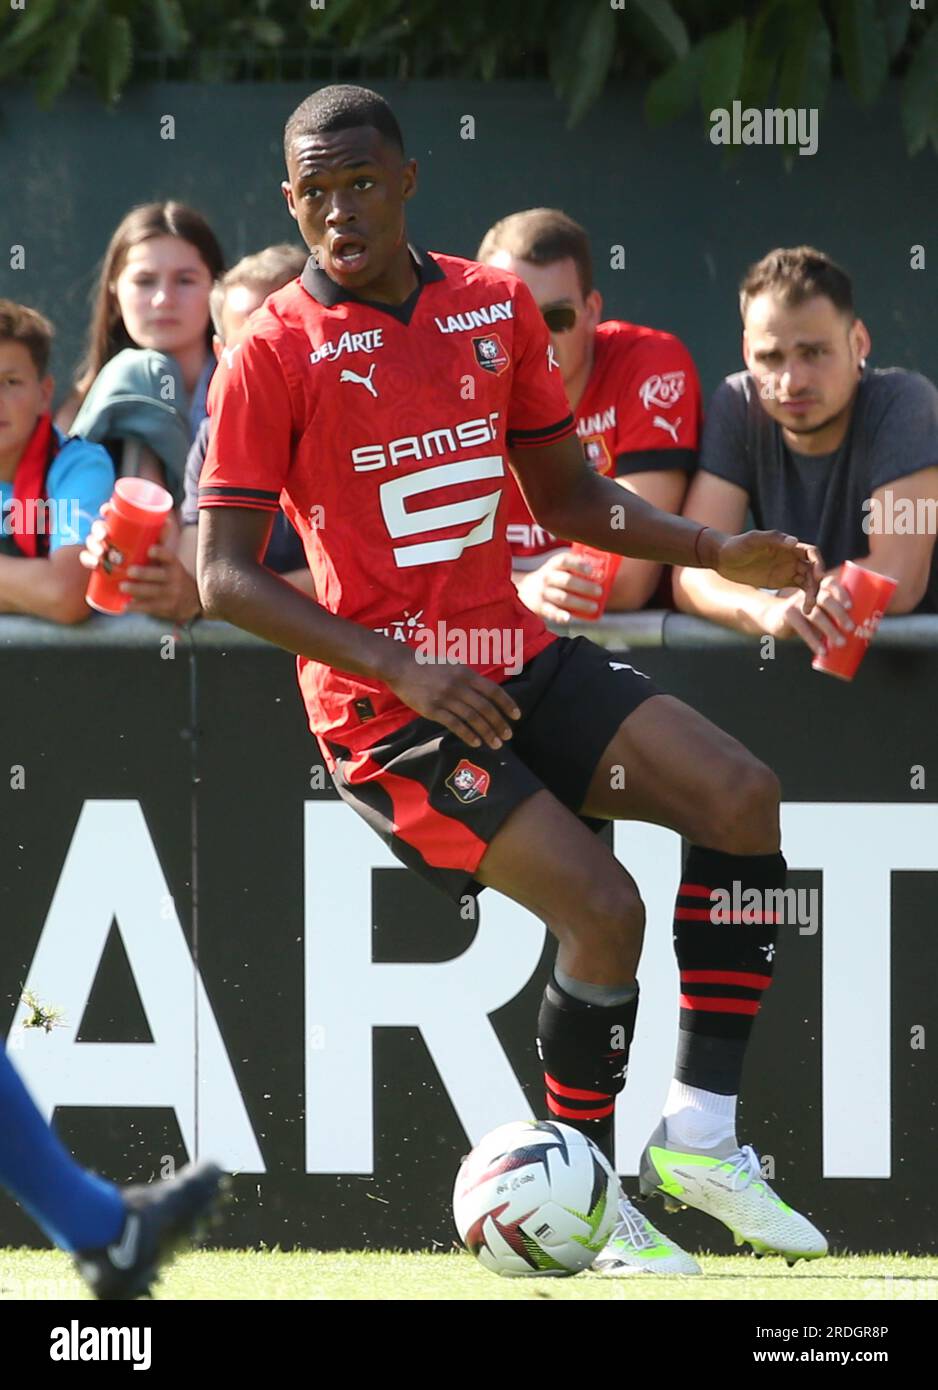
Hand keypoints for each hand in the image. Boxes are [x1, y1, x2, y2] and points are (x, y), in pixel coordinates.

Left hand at [80, 514, 200, 622]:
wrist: (191, 600)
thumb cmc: (171, 574)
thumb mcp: (169, 559)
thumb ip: (159, 540)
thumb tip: (146, 514)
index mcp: (173, 564)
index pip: (169, 556)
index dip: (161, 553)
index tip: (150, 549)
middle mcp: (173, 578)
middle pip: (159, 576)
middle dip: (144, 573)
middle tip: (129, 571)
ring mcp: (169, 594)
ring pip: (153, 592)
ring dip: (137, 590)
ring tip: (122, 587)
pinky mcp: (164, 608)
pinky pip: (150, 608)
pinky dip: (137, 607)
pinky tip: (125, 607)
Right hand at [383, 648, 520, 749]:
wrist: (400, 666)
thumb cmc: (427, 665)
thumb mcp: (453, 665)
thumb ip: (468, 678)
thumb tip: (485, 693)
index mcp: (465, 673)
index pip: (493, 691)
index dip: (507, 704)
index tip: (516, 716)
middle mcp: (458, 685)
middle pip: (485, 707)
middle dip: (499, 723)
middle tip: (507, 735)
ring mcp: (445, 698)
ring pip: (472, 718)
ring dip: (486, 733)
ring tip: (495, 744)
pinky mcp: (432, 710)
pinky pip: (454, 725)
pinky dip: (467, 735)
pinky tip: (476, 742)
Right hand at [515, 551, 602, 622]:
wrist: (524, 591)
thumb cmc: (552, 580)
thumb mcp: (558, 570)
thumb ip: (575, 570)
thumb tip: (603, 574)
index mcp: (552, 565)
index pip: (564, 561)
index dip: (577, 564)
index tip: (591, 570)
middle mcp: (546, 578)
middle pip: (566, 580)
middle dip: (584, 586)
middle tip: (599, 591)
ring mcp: (543, 593)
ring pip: (562, 597)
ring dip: (579, 602)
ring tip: (593, 607)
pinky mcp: (540, 607)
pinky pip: (550, 612)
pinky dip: (559, 615)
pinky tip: (568, 618)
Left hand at [715, 530, 823, 609]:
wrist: (722, 558)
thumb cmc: (736, 545)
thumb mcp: (752, 540)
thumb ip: (773, 539)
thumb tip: (795, 542)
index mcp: (787, 545)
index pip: (811, 552)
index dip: (818, 563)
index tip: (819, 577)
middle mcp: (791, 556)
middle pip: (813, 570)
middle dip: (817, 584)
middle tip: (813, 600)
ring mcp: (788, 569)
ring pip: (809, 582)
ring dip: (812, 594)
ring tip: (808, 610)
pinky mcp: (781, 580)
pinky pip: (800, 589)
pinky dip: (805, 598)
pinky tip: (805, 611)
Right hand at [760, 575, 854, 653]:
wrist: (774, 616)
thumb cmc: (806, 616)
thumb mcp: (819, 610)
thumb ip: (835, 617)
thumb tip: (862, 634)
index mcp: (819, 588)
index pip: (831, 584)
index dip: (842, 593)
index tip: (851, 607)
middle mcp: (808, 593)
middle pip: (825, 599)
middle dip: (839, 614)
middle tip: (851, 628)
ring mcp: (797, 603)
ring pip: (815, 615)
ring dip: (830, 630)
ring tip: (841, 643)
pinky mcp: (788, 615)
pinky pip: (802, 628)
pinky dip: (813, 641)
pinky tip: (821, 651)